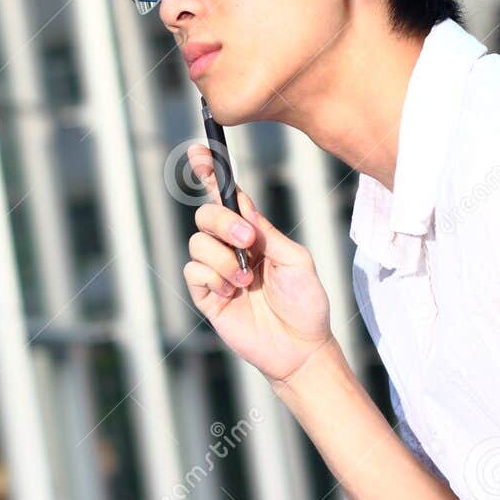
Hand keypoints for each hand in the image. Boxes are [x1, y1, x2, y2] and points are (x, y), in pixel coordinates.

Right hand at [183, 144, 332, 383]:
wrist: (300, 346)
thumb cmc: (305, 301)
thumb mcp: (295, 257)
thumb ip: (266, 231)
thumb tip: (240, 206)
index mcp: (253, 234)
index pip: (226, 198)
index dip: (210, 174)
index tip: (199, 152)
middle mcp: (231, 248)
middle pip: (205, 216)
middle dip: (223, 223)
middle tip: (248, 241)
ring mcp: (217, 272)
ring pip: (197, 243)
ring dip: (223, 260)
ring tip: (246, 281)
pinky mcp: (207, 296)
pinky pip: (193, 272)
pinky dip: (213, 279)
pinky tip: (233, 294)